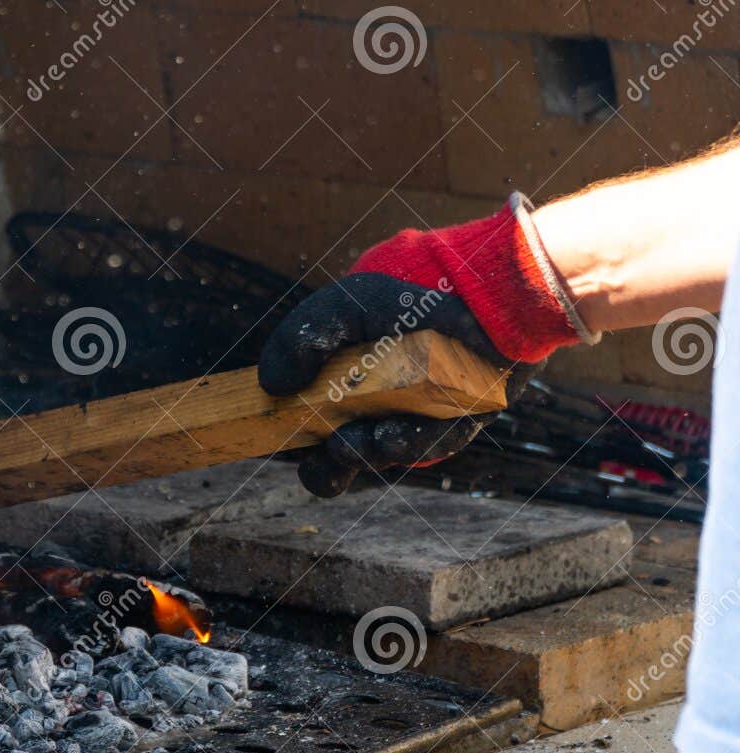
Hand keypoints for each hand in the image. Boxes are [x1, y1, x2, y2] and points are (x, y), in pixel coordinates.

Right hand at [257, 194, 595, 496]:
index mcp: (342, 388)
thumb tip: (270, 384)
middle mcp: (376, 408)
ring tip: (367, 441)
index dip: (299, 447)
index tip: (295, 444)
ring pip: (387, 456)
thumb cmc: (407, 293)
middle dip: (332, 468)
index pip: (309, 433)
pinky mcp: (460, 419)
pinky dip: (416, 441)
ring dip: (372, 453)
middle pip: (342, 459)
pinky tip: (403, 431)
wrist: (483, 285)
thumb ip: (299, 337)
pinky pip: (436, 445)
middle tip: (333, 456)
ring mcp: (417, 416)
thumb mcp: (341, 306)